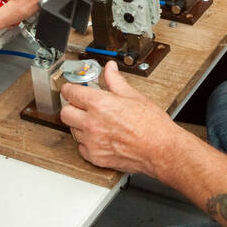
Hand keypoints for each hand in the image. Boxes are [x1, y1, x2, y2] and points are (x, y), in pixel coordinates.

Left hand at [59, 61, 184, 177]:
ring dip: (81, 126)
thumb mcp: (134, 96)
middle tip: (83, 107)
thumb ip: (115, 81)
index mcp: (100, 104)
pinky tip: (101, 138)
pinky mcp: (95, 157)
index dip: (70, 89)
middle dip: (72, 108)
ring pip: (73, 131)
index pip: (70, 93)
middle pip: (65, 113)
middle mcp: (92, 123)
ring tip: (98, 124)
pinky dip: (88, 143)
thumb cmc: (152, 125)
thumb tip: (109, 69)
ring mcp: (92, 142)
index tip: (72, 90)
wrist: (161, 149)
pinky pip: (81, 148)